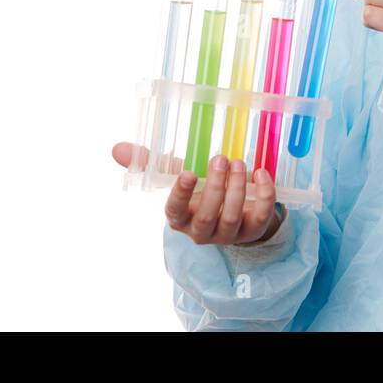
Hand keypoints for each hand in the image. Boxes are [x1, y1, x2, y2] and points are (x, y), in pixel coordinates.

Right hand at [110, 143, 282, 245]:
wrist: (234, 210)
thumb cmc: (199, 191)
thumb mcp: (178, 175)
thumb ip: (151, 163)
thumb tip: (117, 148)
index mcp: (180, 218)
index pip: (175, 211)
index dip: (180, 194)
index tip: (187, 173)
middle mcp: (202, 230)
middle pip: (207, 215)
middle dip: (214, 187)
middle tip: (220, 159)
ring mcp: (228, 234)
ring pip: (231, 217)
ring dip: (237, 188)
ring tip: (238, 163)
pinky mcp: (253, 230)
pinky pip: (261, 217)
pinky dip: (265, 195)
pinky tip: (261, 173)